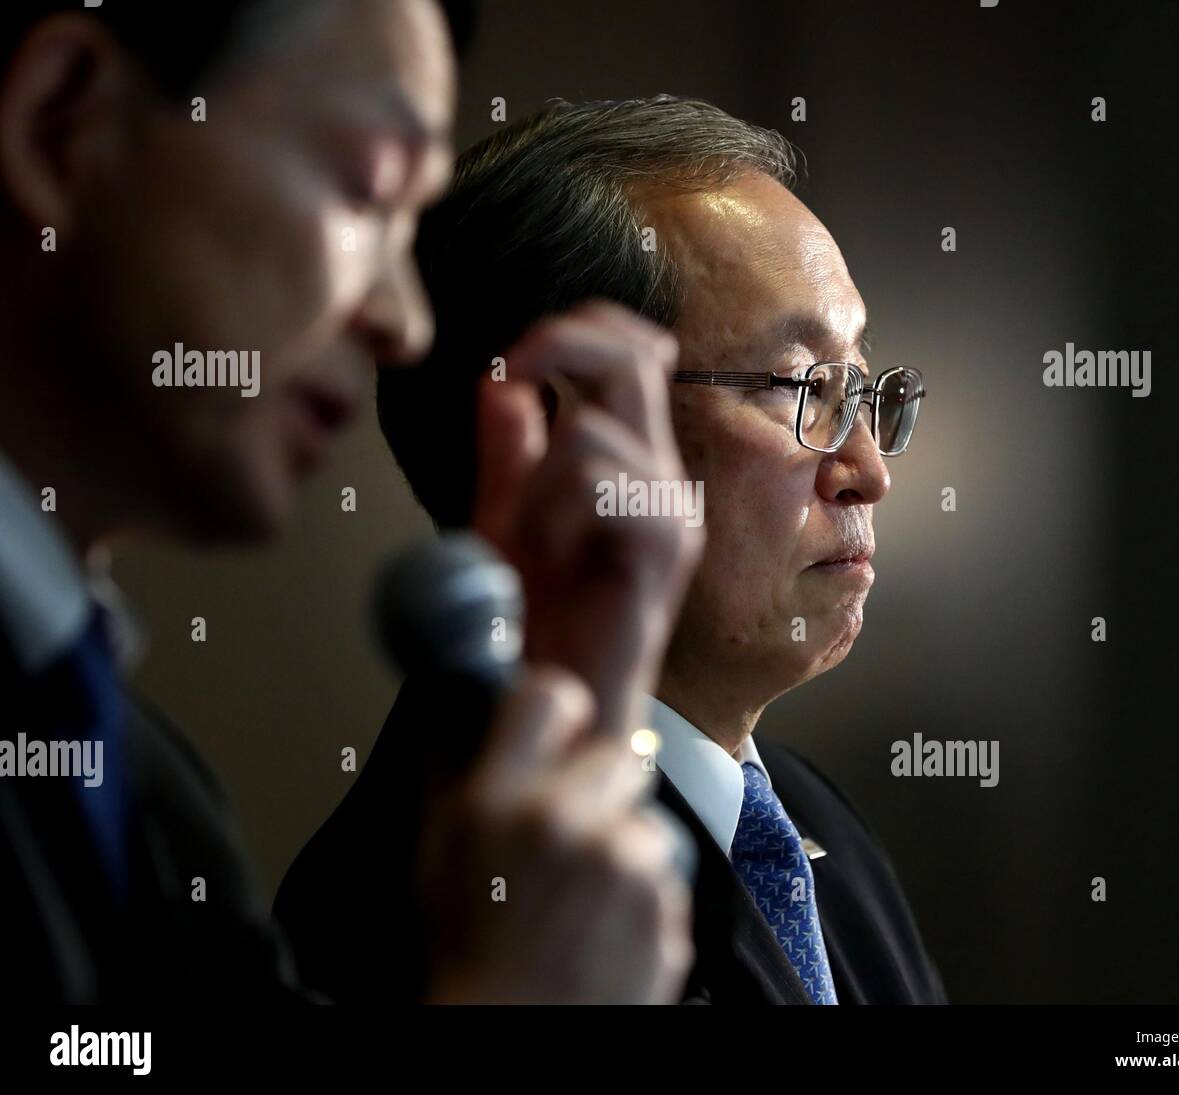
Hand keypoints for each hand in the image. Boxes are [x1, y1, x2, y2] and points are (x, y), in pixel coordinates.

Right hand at [420, 666, 692, 1003]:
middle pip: (617, 753)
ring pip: (646, 819)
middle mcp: (558, 819)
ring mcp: (617, 861)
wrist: (518, 1027)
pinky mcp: (660, 902)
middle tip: (576, 829)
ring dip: (625, 848)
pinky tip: (604, 925)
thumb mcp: (441, 849)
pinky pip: (665, 873)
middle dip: (602, 786)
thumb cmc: (472, 944)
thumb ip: (458, 767)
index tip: (562, 725)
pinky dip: (644, 895)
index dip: (560, 708)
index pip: (548, 696)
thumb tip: (469, 695)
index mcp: (495, 799)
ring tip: (585, 895)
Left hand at [471, 300, 704, 740]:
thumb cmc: (535, 618)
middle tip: (511, 375)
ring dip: (536, 476)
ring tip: (528, 533)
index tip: (513, 361)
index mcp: (631, 460)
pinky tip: (548, 554)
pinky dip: (551, 508)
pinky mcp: (664, 548)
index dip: (576, 331)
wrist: (553, 696)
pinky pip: (599, 481)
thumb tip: (500, 383)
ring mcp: (670, 512)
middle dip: (560, 346)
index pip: (632, 353)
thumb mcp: (506, 516)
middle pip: (635, 357)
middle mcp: (661, 477)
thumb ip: (508, 452)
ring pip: (595, 431)